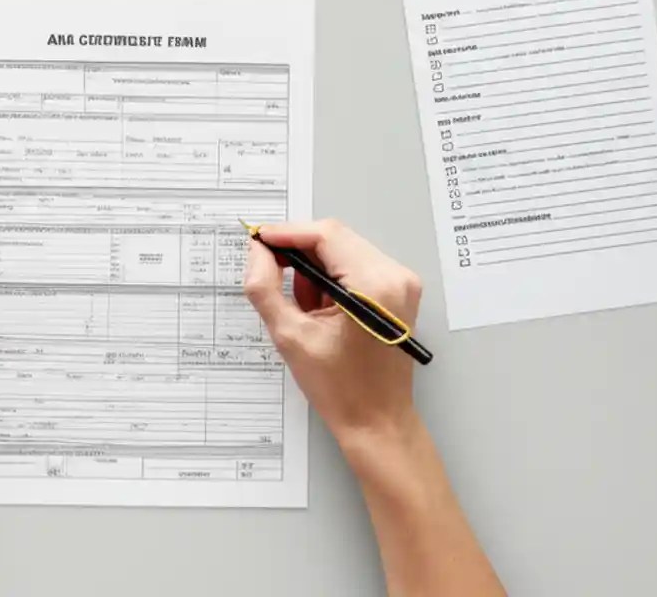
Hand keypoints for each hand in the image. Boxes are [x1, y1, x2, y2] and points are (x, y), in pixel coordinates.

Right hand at [242, 219, 421, 445]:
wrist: (376, 421)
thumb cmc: (342, 389)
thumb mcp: (290, 336)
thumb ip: (265, 287)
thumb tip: (256, 253)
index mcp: (374, 285)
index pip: (324, 235)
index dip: (286, 234)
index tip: (258, 240)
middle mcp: (395, 277)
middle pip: (335, 239)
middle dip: (298, 254)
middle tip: (269, 271)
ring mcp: (400, 283)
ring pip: (343, 252)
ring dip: (315, 271)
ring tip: (304, 309)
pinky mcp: (397, 292)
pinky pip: (355, 267)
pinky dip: (331, 280)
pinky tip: (321, 311)